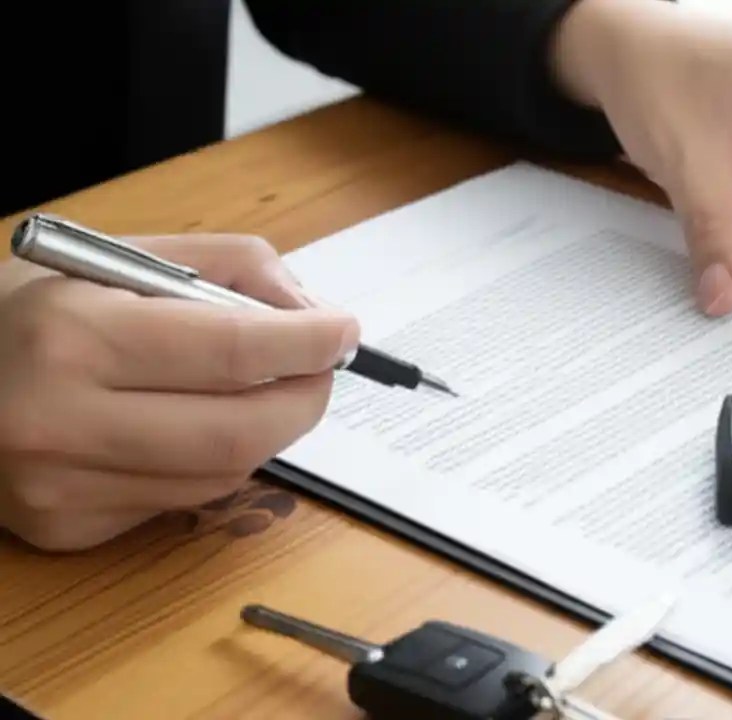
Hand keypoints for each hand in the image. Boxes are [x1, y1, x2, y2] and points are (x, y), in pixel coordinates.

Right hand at [0, 234, 359, 550]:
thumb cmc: (31, 309)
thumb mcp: (116, 256)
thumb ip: (226, 267)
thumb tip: (310, 311)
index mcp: (73, 334)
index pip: (231, 351)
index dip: (306, 343)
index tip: (343, 331)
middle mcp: (60, 420)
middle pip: (240, 432)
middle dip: (305, 398)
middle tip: (320, 369)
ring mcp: (60, 486)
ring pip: (223, 475)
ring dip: (266, 431)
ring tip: (261, 390)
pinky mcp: (66, 528)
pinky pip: (182, 500)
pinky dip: (212, 461)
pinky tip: (190, 425)